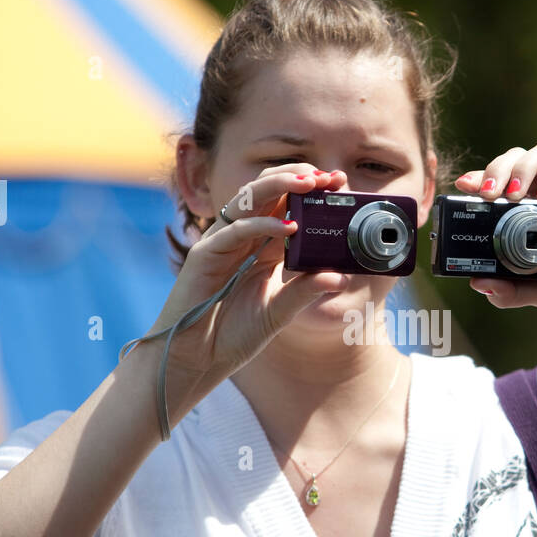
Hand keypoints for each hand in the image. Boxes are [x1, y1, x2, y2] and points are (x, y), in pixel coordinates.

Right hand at [140, 163, 350, 394]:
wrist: (196, 359)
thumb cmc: (232, 335)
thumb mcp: (278, 312)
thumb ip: (305, 292)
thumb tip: (340, 277)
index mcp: (260, 245)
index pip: (286, 204)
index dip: (310, 190)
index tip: (339, 183)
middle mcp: (241, 237)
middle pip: (267, 191)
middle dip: (298, 177)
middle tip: (329, 178)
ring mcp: (221, 242)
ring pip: (249, 198)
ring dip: (280, 186)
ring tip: (311, 184)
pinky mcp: (205, 255)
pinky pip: (234, 230)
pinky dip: (262, 224)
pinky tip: (289, 227)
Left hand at [454, 143, 536, 342]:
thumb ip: (509, 291)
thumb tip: (476, 283)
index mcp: (530, 218)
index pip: (501, 184)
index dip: (480, 178)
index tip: (462, 188)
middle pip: (517, 160)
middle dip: (496, 168)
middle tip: (484, 193)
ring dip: (521, 166)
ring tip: (508, 193)